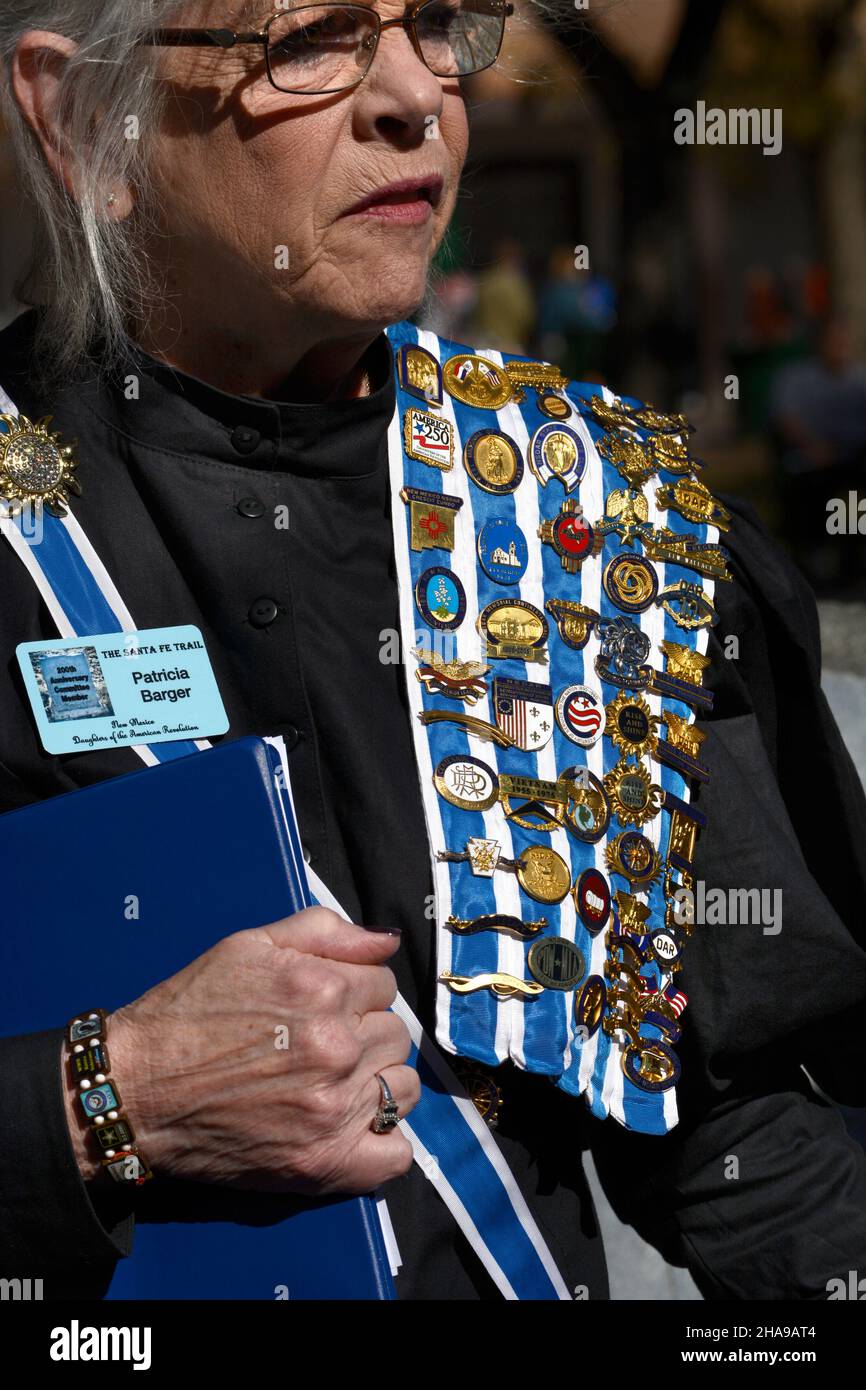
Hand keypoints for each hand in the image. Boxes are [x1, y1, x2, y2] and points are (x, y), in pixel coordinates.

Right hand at [69, 909, 417, 1194]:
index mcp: (323, 988)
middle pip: (395, 1034)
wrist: (137, 1088)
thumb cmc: (189, 1012)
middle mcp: (336, 1047)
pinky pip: (395, 1154)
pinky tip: (349, 1129)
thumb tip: (387, 941)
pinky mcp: (324, 1162)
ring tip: (331, 1086)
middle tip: (318, 1047)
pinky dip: (381, 1143)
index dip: (354, 993)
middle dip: (365, 1035)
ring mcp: (333, 1108)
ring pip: (402, 1088)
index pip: (384, 984)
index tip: (322, 1008)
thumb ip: (326, 930)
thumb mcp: (250, 944)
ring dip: (376, 1085)